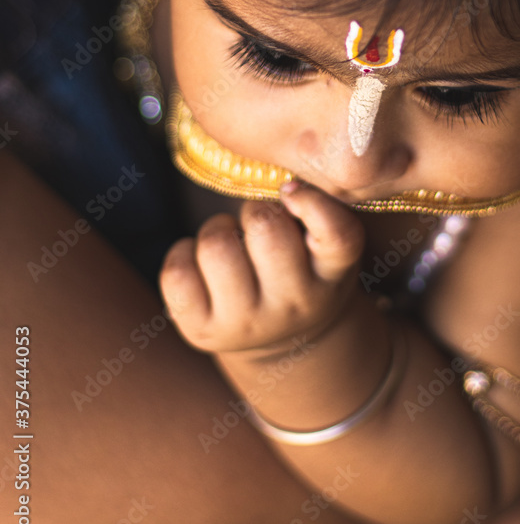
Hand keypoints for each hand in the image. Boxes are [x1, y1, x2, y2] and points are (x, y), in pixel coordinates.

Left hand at [158, 183, 365, 354]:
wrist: (281, 339)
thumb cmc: (301, 269)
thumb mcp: (324, 244)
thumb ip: (315, 209)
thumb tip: (283, 184)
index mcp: (333, 275)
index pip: (338, 234)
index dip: (310, 201)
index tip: (290, 192)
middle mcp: (296, 305)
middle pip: (266, 229)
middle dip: (254, 211)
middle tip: (258, 224)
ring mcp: (248, 324)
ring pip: (216, 247)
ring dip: (218, 229)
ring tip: (231, 242)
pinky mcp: (203, 332)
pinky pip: (177, 272)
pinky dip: (182, 253)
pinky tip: (201, 263)